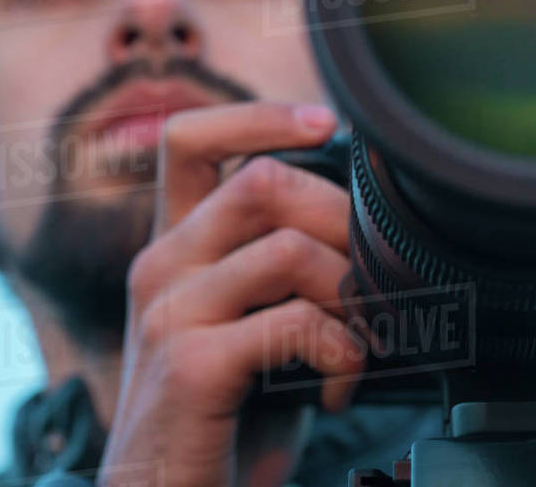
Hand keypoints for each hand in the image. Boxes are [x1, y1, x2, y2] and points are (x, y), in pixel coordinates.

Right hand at [98, 103, 365, 486]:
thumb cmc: (228, 419)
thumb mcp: (258, 327)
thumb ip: (288, 273)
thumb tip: (371, 227)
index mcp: (174, 248)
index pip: (189, 141)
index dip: (259, 117)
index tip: (328, 123)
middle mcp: (160, 266)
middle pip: (263, 182)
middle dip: (343, 221)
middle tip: (374, 280)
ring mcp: (168, 313)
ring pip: (288, 248)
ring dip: (352, 295)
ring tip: (361, 345)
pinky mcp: (190, 364)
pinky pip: (296, 322)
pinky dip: (342, 354)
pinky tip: (338, 388)